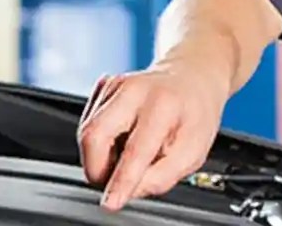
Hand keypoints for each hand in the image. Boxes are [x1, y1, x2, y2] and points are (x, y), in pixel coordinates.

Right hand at [76, 61, 227, 210]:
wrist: (193, 79)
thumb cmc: (194, 115)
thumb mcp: (194, 151)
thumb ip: (162, 175)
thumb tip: (130, 190)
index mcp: (164, 104)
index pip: (135, 150)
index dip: (121, 181)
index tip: (111, 201)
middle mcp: (136, 89)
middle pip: (94, 136)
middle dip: (98, 168)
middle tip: (117, 178)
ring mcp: (116, 84)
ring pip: (87, 133)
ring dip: (101, 155)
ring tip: (130, 151)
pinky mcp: (104, 86)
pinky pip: (89, 125)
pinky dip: (102, 141)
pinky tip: (125, 134)